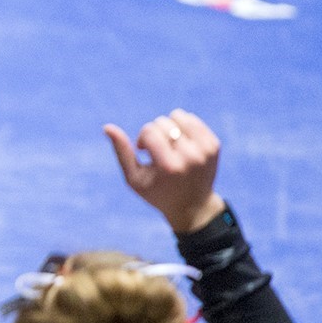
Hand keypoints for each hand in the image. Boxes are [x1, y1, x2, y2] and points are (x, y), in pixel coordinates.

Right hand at [103, 109, 224, 233]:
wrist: (193, 206)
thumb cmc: (157, 192)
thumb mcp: (134, 178)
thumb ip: (121, 152)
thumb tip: (107, 127)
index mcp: (169, 166)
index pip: (150, 131)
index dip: (142, 139)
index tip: (144, 151)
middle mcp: (190, 157)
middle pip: (163, 123)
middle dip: (155, 132)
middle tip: (157, 150)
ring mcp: (205, 150)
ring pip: (179, 116)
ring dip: (169, 126)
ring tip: (169, 143)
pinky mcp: (214, 145)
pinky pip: (192, 120)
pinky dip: (182, 127)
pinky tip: (181, 143)